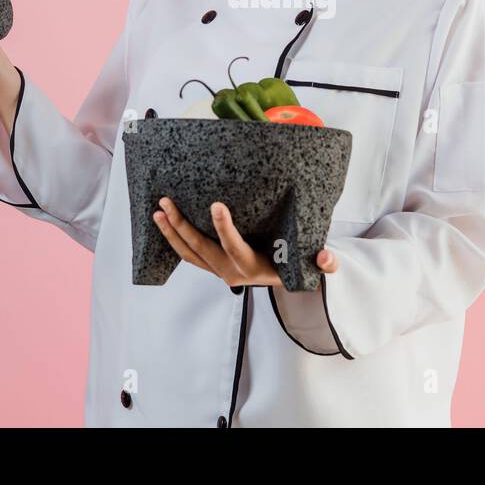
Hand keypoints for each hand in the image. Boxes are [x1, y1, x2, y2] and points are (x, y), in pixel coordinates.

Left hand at [153, 198, 338, 289]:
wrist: (287, 280)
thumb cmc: (297, 264)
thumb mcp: (313, 265)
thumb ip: (324, 263)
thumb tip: (327, 258)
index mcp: (254, 269)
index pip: (235, 247)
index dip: (224, 228)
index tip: (216, 205)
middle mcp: (232, 272)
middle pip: (202, 250)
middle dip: (182, 227)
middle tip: (167, 204)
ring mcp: (220, 270)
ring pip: (190, 255)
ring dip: (171, 234)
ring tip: (157, 213)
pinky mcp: (213, 266)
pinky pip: (190, 255)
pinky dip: (175, 241)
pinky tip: (164, 223)